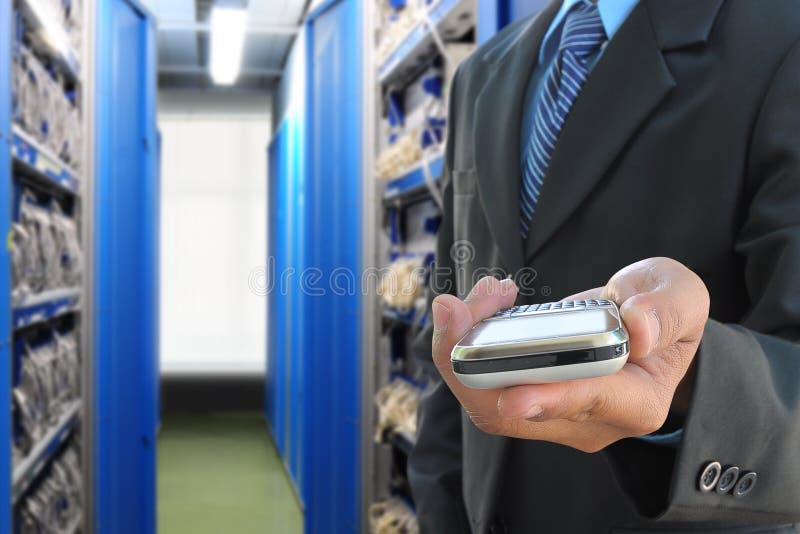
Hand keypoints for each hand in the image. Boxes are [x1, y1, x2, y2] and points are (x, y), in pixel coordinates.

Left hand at [430, 257, 709, 451]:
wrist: (644, 329)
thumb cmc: (663, 314)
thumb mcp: (682, 297)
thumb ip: (667, 310)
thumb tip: (637, 328)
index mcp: (637, 401)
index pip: (590, 404)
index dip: (551, 400)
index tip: (513, 396)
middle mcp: (588, 421)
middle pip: (514, 413)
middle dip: (472, 363)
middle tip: (453, 308)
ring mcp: (551, 414)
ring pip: (485, 400)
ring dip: (461, 347)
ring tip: (477, 295)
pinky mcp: (524, 395)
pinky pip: (482, 380)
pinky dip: (468, 341)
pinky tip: (484, 302)